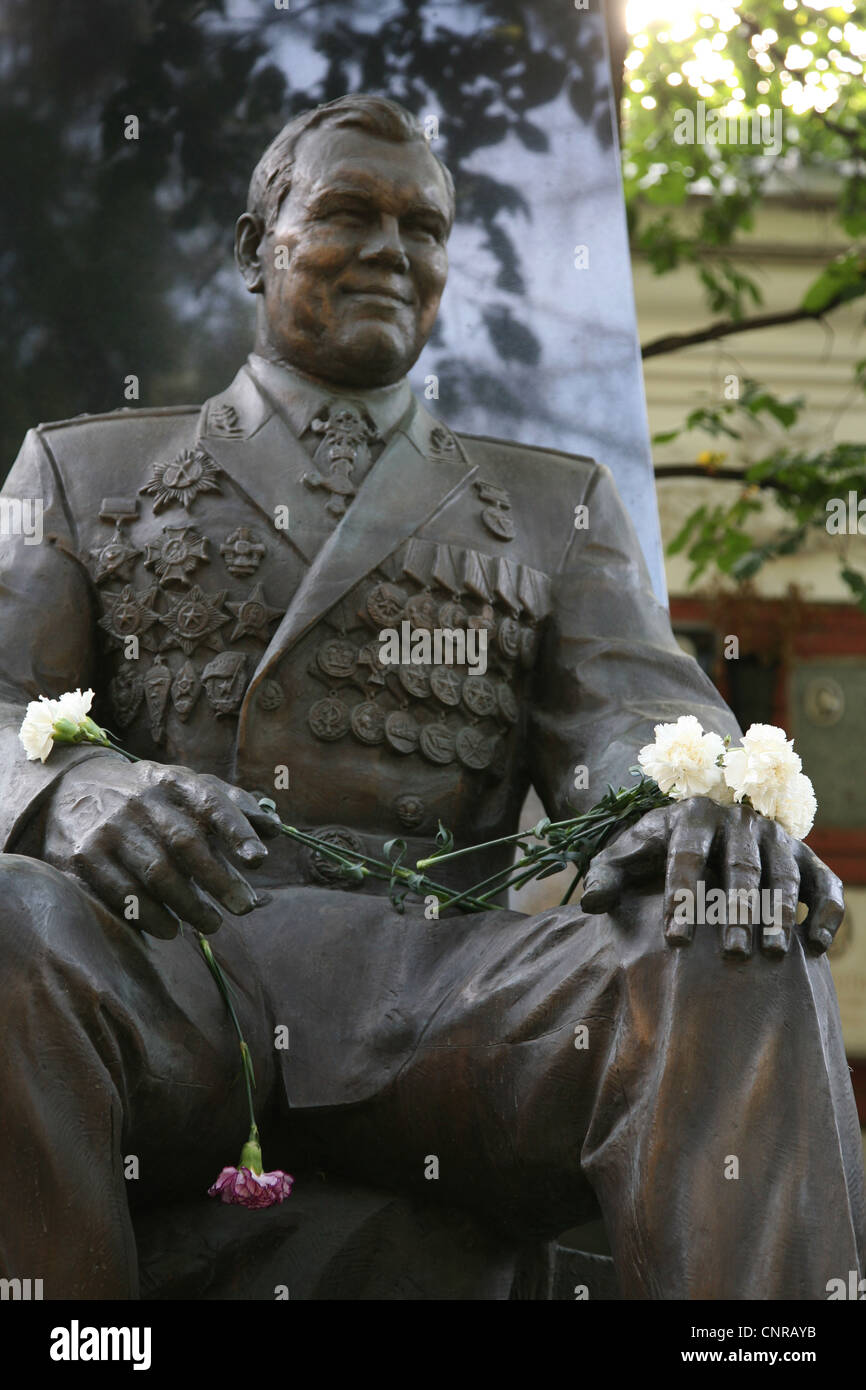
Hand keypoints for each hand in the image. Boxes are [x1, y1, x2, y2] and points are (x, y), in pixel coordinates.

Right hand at [43, 757, 281, 938]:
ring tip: (213, 923)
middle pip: (186, 843)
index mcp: (173, 782)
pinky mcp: (85, 856)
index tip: (259, 860)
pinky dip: (153, 916)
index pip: (211, 801)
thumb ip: (233, 806)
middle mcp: (142, 801)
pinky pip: (124, 893)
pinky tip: (172, 929)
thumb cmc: (149, 796)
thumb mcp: (187, 787)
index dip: (237, 830)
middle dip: (220, 880)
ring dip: (190, 905)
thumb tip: (277, 831)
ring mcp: (112, 828)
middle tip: (244, 907)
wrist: (71, 788)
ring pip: (158, 873)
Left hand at [580, 797, 843, 957]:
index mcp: (691, 816)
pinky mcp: (805, 856)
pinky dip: (826, 911)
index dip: (681, 897)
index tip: (674, 941)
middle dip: (737, 912)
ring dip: (780, 914)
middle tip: (734, 957)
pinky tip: (817, 945)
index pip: (686, 858)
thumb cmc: (655, 851)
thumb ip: (603, 875)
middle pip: (740, 868)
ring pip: (782, 875)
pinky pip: (824, 882)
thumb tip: (593, 903)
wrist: (700, 828)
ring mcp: (776, 837)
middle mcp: (739, 820)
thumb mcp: (624, 855)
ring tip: (773, 955)